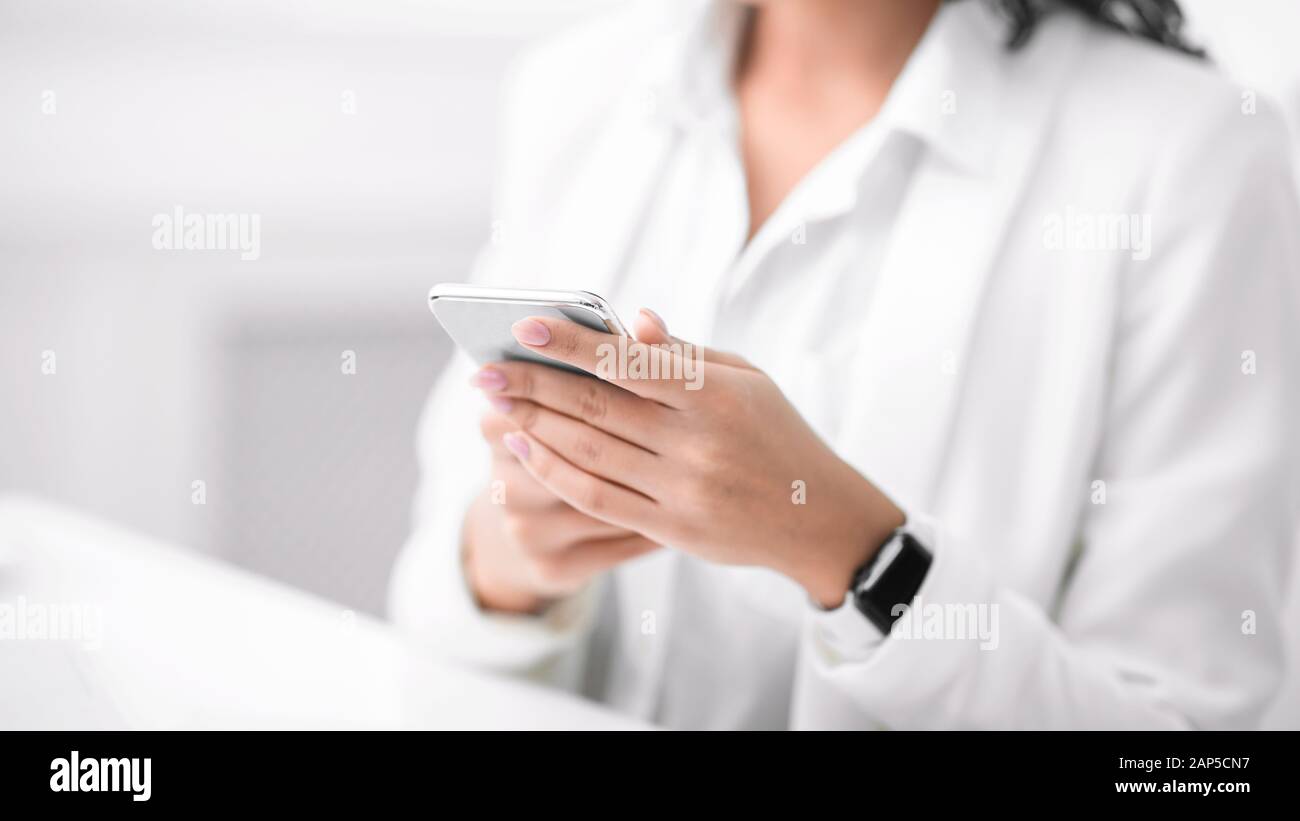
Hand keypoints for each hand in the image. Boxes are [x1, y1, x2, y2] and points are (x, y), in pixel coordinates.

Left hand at [472, 309, 904, 607]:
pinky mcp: (671, 528)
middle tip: (485, 369)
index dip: (574, 343)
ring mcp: (682, 490)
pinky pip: (599, 498)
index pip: (630, 361)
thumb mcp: (748, 380)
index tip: (525, 326)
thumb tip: (632, 320)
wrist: (818, 518)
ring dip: (533, 427)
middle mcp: (697, 443)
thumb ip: (685, 354)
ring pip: (589, 453)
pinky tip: (522, 450)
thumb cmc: (777, 434)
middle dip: (534, 384)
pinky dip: (554, 472)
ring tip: (493, 404)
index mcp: (717, 395)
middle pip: (597, 407)